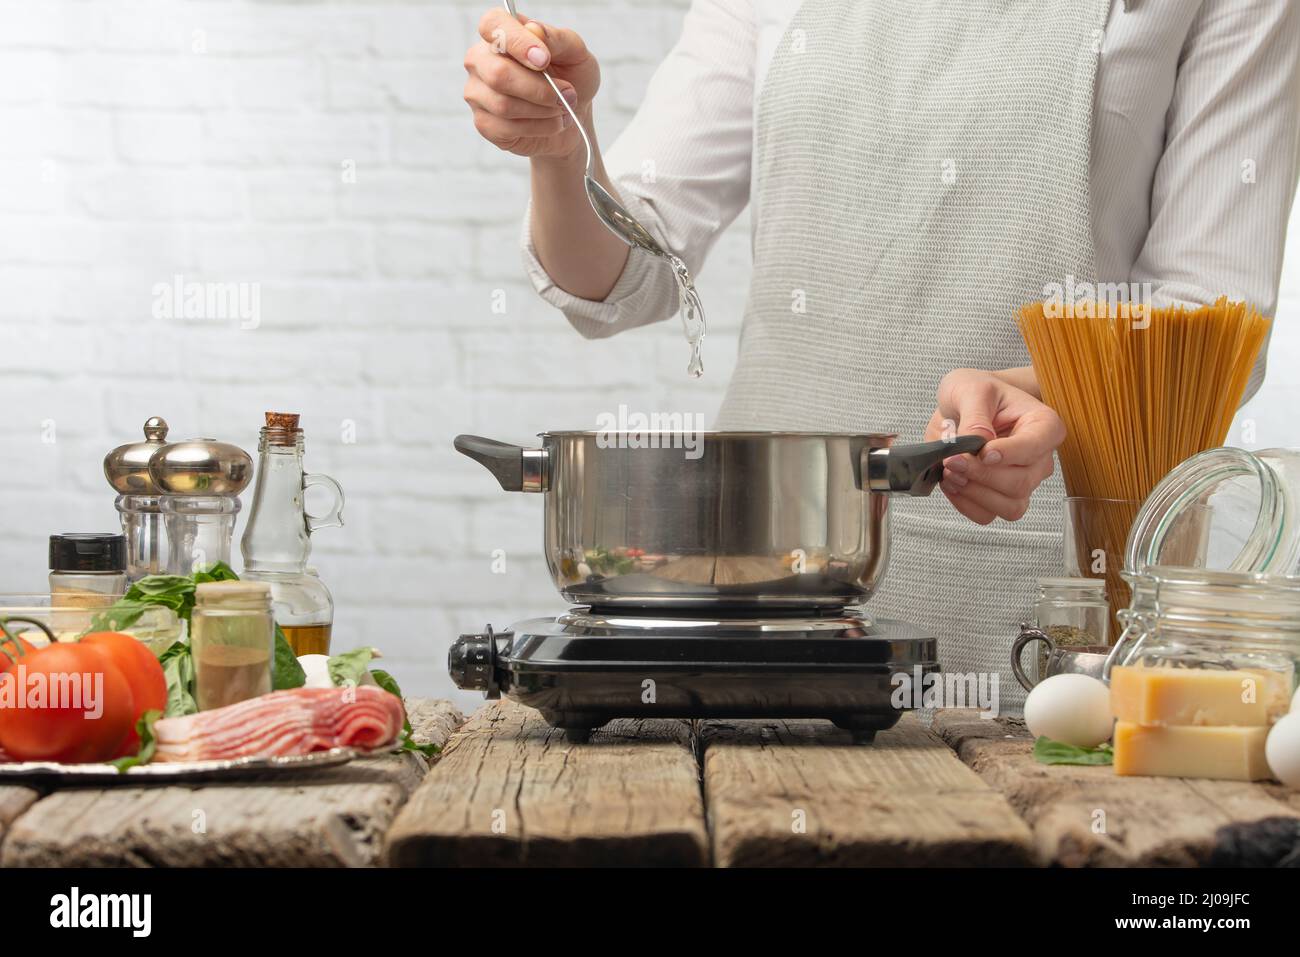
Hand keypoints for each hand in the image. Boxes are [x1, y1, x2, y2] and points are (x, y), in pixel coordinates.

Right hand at [464, 7, 600, 159]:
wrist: (574, 115)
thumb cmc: (572, 78)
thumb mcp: (576, 53)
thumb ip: (558, 38)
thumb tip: (535, 30)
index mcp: (500, 33)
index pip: (493, 24)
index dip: (517, 42)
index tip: (544, 60)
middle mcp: (481, 59)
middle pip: (498, 73)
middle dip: (540, 89)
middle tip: (568, 93)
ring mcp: (477, 92)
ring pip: (504, 105)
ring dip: (543, 110)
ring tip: (562, 108)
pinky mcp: (483, 123)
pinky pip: (506, 128)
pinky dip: (539, 128)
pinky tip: (552, 122)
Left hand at [924, 368, 1064, 524]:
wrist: (967, 406)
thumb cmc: (978, 393)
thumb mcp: (970, 388)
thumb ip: (975, 413)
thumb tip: (978, 440)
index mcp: (1043, 424)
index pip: (1038, 446)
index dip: (1010, 454)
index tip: (983, 451)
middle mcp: (1039, 458)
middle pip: (1020, 482)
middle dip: (981, 475)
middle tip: (951, 460)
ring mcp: (1023, 481)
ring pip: (1009, 506)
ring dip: (973, 493)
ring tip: (950, 472)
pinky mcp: (1000, 497)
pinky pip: (988, 515)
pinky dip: (965, 504)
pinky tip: (951, 483)